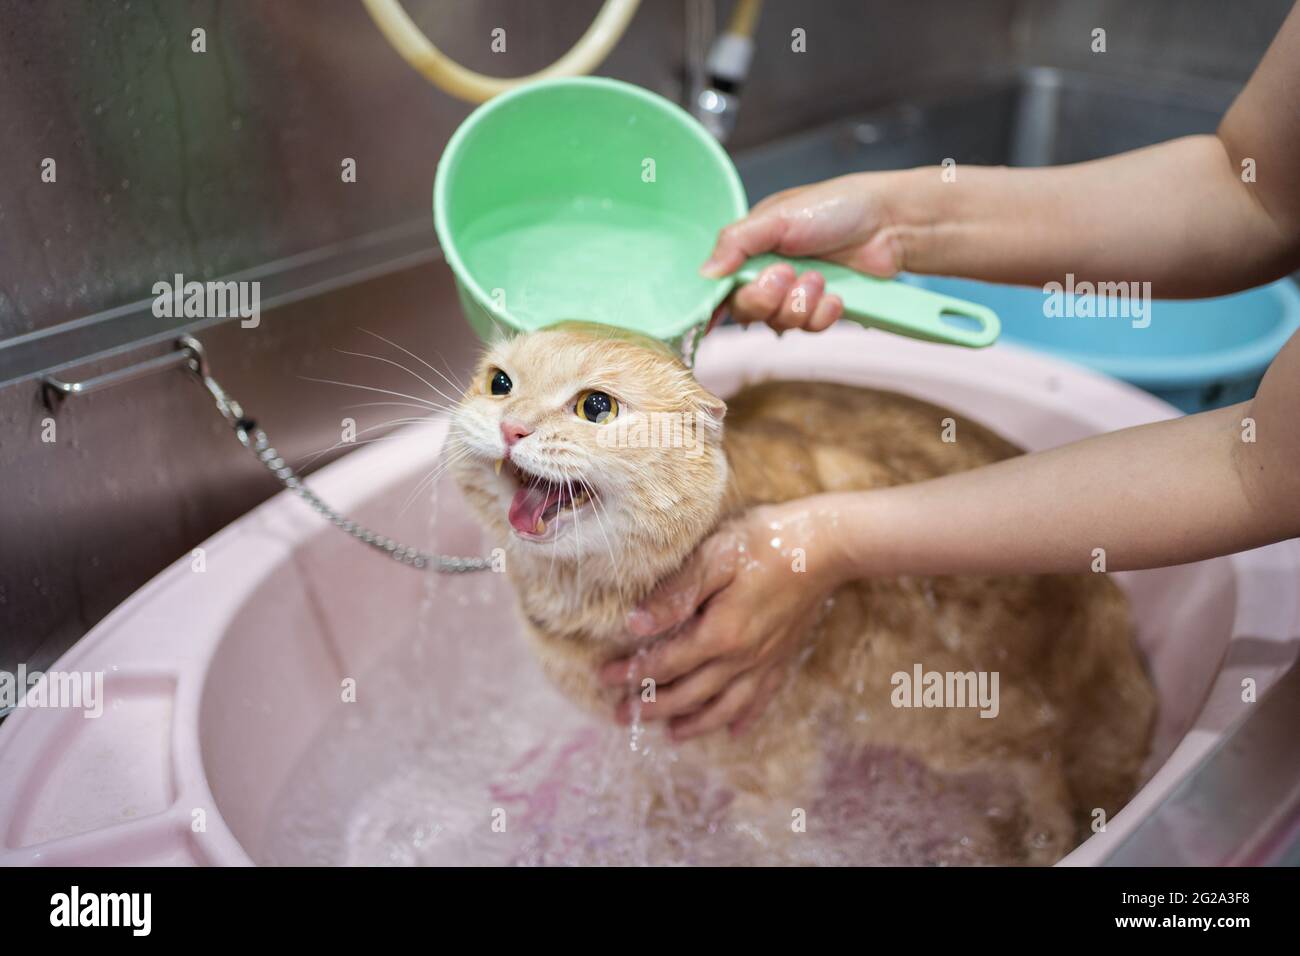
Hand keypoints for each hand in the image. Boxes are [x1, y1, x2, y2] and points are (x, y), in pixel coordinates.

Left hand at [598, 501, 846, 739]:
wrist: (828, 544)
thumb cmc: (765, 541)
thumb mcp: (714, 555)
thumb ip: (675, 593)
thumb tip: (635, 624)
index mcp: (720, 634)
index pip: (665, 663)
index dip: (632, 673)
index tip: (603, 677)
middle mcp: (742, 657)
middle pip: (690, 693)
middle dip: (653, 707)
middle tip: (621, 716)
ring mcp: (765, 661)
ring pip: (724, 707)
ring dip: (695, 724)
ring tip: (672, 735)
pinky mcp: (783, 657)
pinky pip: (760, 699)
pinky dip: (744, 718)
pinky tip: (734, 731)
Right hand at [701, 172, 905, 330]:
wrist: (889, 222)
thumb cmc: (836, 206)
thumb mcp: (778, 216)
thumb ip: (736, 242)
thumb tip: (704, 273)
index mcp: (750, 248)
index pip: (719, 284)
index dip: (715, 302)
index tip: (713, 314)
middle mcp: (769, 273)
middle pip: (745, 310)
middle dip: (764, 298)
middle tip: (785, 275)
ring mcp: (795, 294)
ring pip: (778, 323)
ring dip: (799, 304)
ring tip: (819, 278)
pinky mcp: (821, 309)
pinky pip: (809, 328)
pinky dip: (822, 314)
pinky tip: (836, 295)